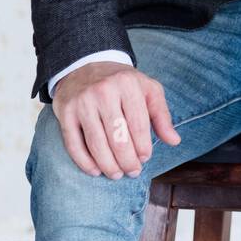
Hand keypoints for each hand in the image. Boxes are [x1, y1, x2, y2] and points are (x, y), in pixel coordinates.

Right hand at [52, 62, 181, 178]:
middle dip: (127, 161)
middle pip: (118, 138)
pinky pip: (74, 145)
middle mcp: (104, 91)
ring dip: (108, 166)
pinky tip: (96, 171)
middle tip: (132, 172)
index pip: (138, 124)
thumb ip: (161, 114)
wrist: (85, 65)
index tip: (145, 158)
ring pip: (97, 144)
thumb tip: (174, 141)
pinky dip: (85, 163)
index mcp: (127, 84)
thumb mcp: (147, 89)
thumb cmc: (122, 82)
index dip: (143, 147)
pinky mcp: (65, 113)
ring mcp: (82, 102)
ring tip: (116, 174)